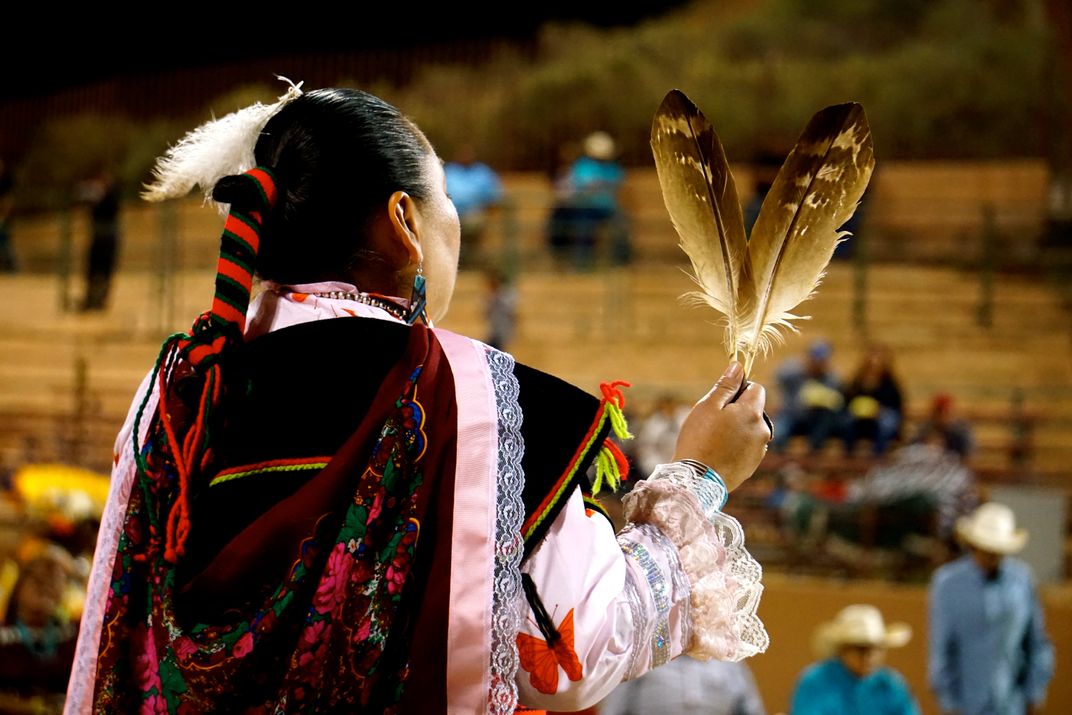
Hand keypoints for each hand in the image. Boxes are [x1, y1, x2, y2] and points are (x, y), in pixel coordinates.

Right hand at [673, 361, 769, 490]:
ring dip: (738, 429)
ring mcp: (760, 450)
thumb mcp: (708, 406)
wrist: (697, 480)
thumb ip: (726, 385)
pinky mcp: (753, 465)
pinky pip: (747, 447)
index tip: (721, 399)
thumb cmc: (699, 439)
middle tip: (713, 422)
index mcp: (753, 412)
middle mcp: (763, 430)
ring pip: (751, 429)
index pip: (756, 388)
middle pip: (754, 410)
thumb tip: (738, 366)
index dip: (738, 389)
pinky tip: (718, 453)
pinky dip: (737, 446)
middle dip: (737, 410)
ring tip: (714, 440)